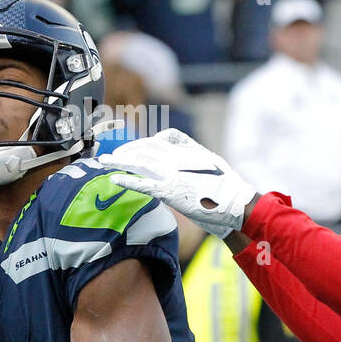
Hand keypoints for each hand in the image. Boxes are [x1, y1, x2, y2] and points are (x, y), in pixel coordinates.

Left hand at [98, 129, 257, 238]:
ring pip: (139, 162)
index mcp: (186, 151)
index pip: (157, 141)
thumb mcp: (209, 158)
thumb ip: (189, 147)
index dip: (140, 144)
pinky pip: (143, 184)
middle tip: (110, 156)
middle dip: (125, 152)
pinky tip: (114, 179)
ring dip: (119, 161)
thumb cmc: (226, 185)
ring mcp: (172, 174)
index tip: (130, 150)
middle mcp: (176, 159)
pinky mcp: (170, 192)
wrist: (235, 202)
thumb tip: (169, 139)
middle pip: (144, 149)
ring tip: (105, 161)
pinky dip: (127, 180)